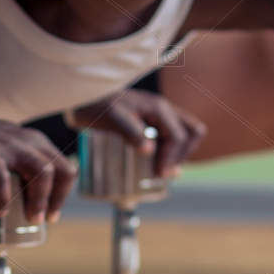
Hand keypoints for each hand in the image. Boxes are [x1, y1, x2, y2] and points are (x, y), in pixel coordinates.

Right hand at [0, 118, 75, 223]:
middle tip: (40, 219)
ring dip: (39, 199)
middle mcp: (27, 142)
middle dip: (55, 199)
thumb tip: (26, 202)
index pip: (65, 168)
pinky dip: (3, 196)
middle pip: (57, 171)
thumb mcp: (9, 146)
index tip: (52, 215)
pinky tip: (0, 210)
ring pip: (40, 172)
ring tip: (30, 218)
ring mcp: (7, 147)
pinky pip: (1, 177)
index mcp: (35, 142)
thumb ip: (20, 162)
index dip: (63, 194)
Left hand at [64, 88, 206, 178]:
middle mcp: (162, 110)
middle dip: (182, 154)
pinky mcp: (150, 122)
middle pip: (192, 132)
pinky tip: (156, 162)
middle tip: (163, 172)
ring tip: (163, 169)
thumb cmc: (95, 106)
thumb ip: (131, 132)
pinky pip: (171, 135)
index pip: (178, 136)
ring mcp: (158, 115)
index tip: (159, 174)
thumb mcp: (112, 119)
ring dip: (180, 152)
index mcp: (158, 108)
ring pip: (186, 132)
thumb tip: (149, 151)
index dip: (171, 158)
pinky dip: (171, 149)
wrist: (81, 99)